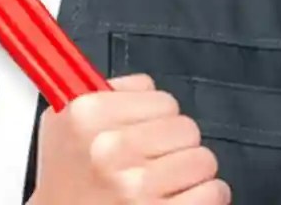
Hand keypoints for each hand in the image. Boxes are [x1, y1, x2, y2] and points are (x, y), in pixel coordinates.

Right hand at [27, 73, 230, 203]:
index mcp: (87, 115)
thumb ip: (108, 95)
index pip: (164, 100)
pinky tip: (179, 200)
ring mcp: (135, 186)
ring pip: (204, 160)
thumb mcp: (66, 125)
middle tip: (152, 164)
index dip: (158, 120)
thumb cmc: (68, 183)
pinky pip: (214, 192)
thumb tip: (148, 88)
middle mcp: (110, 149)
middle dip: (175, 147)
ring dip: (191, 174)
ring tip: (164, 185)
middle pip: (187, 128)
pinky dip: (205, 197)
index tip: (144, 135)